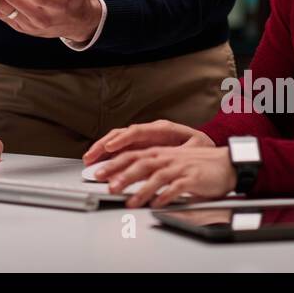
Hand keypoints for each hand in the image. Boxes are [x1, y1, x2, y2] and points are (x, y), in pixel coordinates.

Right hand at [82, 120, 208, 165]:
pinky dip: (108, 156)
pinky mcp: (141, 148)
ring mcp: (143, 140)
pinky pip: (121, 150)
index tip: (110, 147)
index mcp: (162, 129)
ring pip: (117, 141)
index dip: (122, 139)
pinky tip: (99, 163)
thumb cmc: (200, 147)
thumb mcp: (196, 147)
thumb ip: (184, 151)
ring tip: (89, 160)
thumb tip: (174, 157)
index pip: (137, 131)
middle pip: (121, 135)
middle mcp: (149, 132)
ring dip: (102, 150)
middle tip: (91, 157)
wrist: (204, 148)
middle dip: (103, 145)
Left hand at [90, 144, 236, 207]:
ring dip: (141, 189)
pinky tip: (157, 205)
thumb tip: (130, 181)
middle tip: (108, 186)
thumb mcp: (172, 163)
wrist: (226, 164)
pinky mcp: (192, 178)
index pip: (131, 155)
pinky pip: (176, 187)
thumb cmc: (198, 166)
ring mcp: (180, 167)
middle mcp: (167, 157)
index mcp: (160, 153)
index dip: (114, 163)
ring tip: (130, 201)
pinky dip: (166, 196)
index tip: (99, 173)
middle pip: (140, 163)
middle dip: (122, 174)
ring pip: (156, 176)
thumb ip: (153, 170)